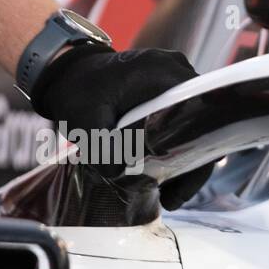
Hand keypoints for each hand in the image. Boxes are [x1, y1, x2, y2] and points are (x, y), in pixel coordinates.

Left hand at [33, 47, 196, 178]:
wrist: (65, 69)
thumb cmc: (75, 89)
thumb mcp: (83, 119)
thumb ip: (99, 147)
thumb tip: (117, 174)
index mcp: (167, 75)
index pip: (201, 124)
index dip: (195, 163)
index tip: (174, 192)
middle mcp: (180, 72)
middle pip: (202, 128)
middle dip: (189, 168)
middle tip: (170, 198)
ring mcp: (177, 78)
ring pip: (194, 127)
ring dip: (183, 159)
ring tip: (165, 191)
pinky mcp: (169, 87)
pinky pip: (183, 121)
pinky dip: (175, 146)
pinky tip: (161, 170)